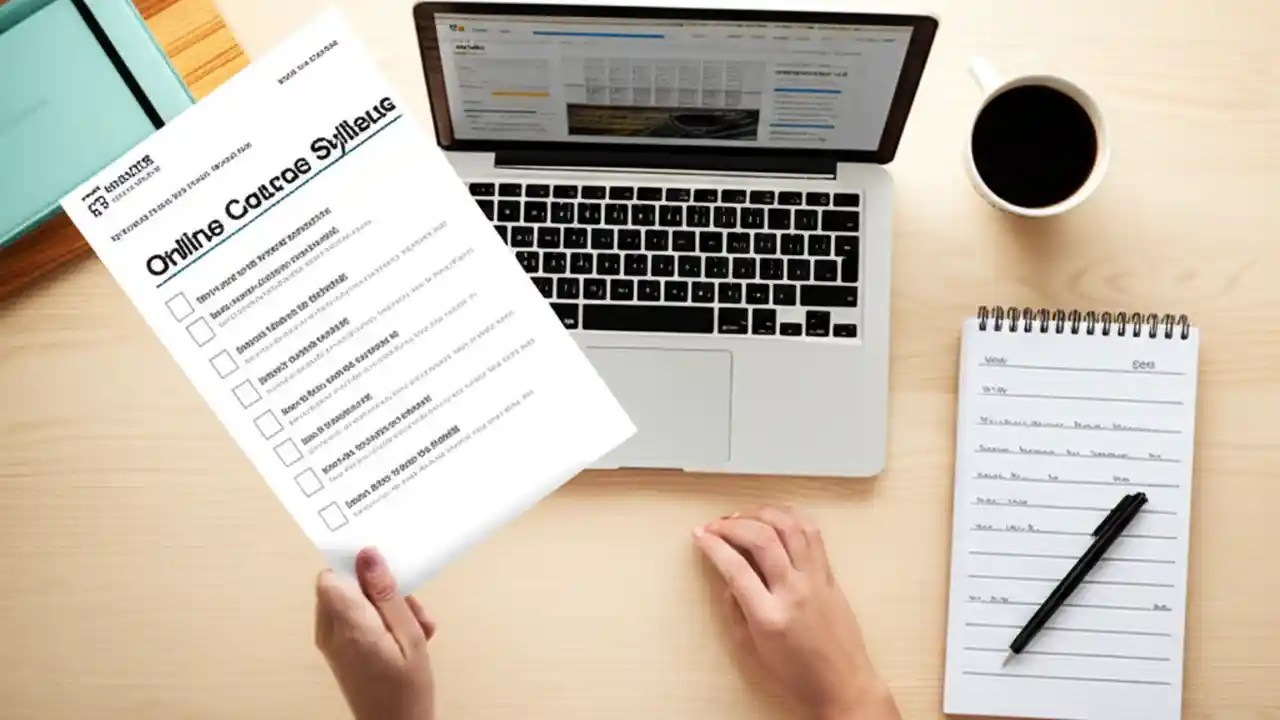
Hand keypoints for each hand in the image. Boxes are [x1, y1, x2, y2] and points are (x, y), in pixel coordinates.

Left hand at [314, 547, 435, 719]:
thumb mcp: (409, 635)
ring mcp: (330, 643)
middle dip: (378, 588)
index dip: (357, 567)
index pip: (332, 575)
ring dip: (383, 606)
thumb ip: (386, 594)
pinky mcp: (337, 651)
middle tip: (410, 607)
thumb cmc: (406, 688)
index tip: (387, 574)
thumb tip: (366, 555)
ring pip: (351, 601)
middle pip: (343, 586)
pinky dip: (377, 621)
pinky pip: (352, 619)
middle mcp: (330, 632)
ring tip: (413, 628)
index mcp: (347, 625)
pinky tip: (403, 639)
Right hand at [693, 506, 898, 719]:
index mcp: (769, 616)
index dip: (713, 545)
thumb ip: (735, 609)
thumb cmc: (796, 672)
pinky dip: (790, 516)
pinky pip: (812, 533)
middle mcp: (794, 591)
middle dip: (732, 524)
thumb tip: (726, 575)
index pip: (735, 568)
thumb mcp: (752, 648)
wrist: (842, 683)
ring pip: (790, 527)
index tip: (699, 534)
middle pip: (762, 539)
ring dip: (761, 513)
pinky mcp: (829, 574)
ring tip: (742, 516)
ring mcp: (815, 579)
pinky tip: (774, 516)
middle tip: (716, 524)